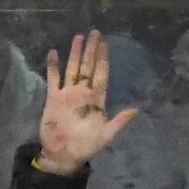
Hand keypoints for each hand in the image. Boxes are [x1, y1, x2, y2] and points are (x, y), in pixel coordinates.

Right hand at [37, 31, 137, 175]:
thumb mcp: (106, 136)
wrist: (62, 155)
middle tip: (95, 33)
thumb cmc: (85, 146)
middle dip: (92, 50)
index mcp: (96, 100)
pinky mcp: (54, 98)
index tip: (106, 44)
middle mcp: (83, 93)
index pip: (101, 74)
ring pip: (73, 69)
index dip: (104, 60)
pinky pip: (53, 79)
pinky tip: (54, 52)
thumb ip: (119, 122)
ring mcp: (68, 94)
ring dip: (76, 54)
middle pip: (88, 67)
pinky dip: (53, 66)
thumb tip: (136, 110)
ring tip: (79, 37)